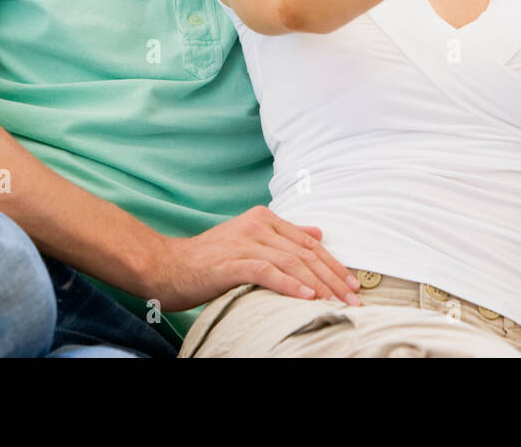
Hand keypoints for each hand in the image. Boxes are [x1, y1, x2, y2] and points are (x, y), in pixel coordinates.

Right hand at [142, 205, 361, 311]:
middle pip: (305, 253)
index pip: (308, 242)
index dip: (333, 263)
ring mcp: (245, 242)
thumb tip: (319, 232)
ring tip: (337, 303)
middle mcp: (257, 226)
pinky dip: (290, 285)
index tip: (352, 284)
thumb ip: (283, 235)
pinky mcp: (233, 261)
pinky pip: (269, 272)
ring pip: (292, 263)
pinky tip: (307, 297)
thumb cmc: (209, 259)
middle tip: (353, 299)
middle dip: (332, 277)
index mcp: (264, 218)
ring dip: (318, 285)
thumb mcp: (249, 240)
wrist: (167, 266)